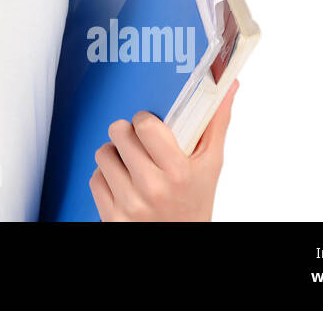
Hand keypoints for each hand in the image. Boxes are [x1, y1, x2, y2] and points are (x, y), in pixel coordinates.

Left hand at [89, 78, 239, 220]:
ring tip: (131, 163)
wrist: (181, 238)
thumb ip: (216, 124)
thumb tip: (227, 84)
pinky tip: (123, 183)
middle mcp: (152, 188)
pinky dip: (106, 178)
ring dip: (115, 155)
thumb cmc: (196, 200)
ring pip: (104, 154)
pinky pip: (95, 178)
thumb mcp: (210, 165)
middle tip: (139, 143)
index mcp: (178, 172)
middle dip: (128, 134)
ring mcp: (130, 204)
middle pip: (119, 133)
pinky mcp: (112, 216)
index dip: (145, 121)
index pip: (145, 125)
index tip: (150, 126)